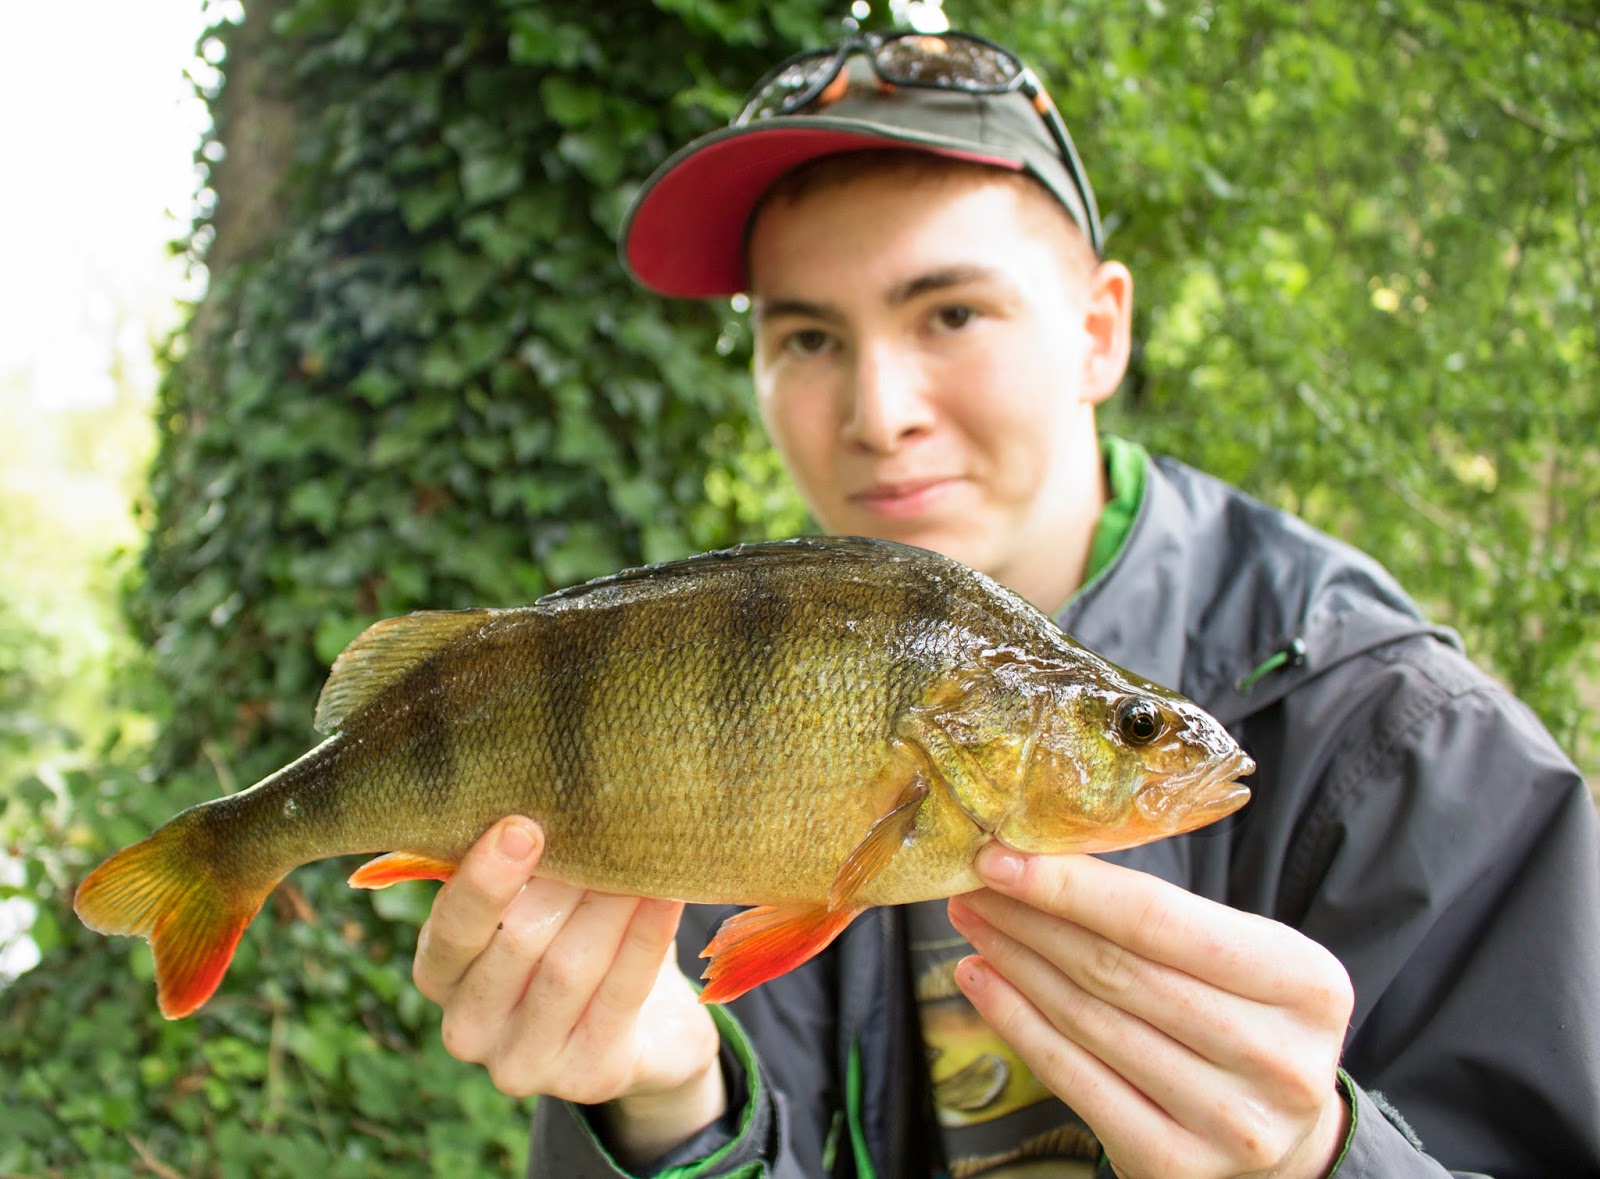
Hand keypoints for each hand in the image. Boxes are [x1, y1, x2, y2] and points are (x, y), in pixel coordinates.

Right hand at [412, 817, 723, 1164]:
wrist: (643, 1027)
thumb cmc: (574, 938)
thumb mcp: (535, 902)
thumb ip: (522, 866)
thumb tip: (550, 792)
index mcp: (439, 975)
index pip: (449, 930)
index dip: (484, 880)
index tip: (524, 825)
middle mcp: (468, 1028)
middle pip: (517, 943)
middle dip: (565, 880)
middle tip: (608, 824)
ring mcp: (524, 1063)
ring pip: (570, 969)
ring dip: (611, 903)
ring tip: (645, 852)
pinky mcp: (588, 1076)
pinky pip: (621, 995)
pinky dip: (646, 937)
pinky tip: (668, 895)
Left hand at [947, 847, 1352, 1178]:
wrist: (1283, 1139)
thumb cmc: (1245, 1021)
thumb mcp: (1238, 957)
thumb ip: (1158, 916)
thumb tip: (1036, 859)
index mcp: (1306, 984)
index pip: (1162, 920)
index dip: (1070, 886)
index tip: (1000, 856)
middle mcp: (1278, 1059)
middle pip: (1117, 969)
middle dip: (1030, 918)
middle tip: (972, 884)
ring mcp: (1230, 1123)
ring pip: (1089, 1020)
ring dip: (1015, 963)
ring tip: (973, 924)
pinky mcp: (1177, 1165)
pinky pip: (1073, 1079)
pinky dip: (1016, 1023)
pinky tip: (983, 982)